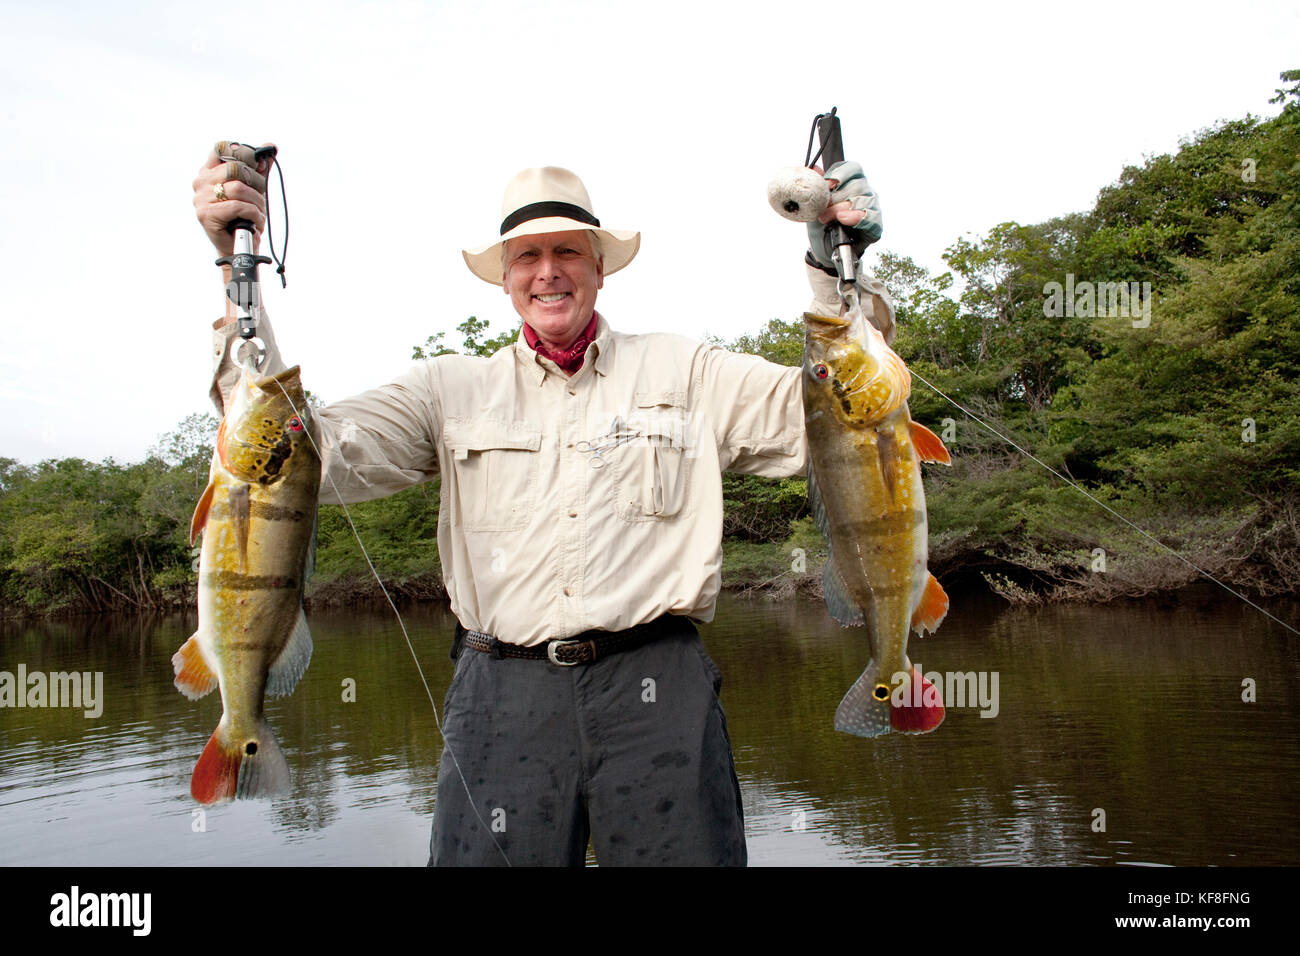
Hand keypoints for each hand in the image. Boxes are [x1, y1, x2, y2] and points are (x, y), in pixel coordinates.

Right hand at [192, 141, 273, 257]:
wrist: (238, 246)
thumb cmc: (245, 216)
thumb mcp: (254, 188)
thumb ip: (259, 168)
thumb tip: (271, 146)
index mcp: (209, 171)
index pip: (222, 148)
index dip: (244, 153)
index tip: (258, 166)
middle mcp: (201, 182)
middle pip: (235, 167)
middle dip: (256, 182)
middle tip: (261, 197)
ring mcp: (200, 198)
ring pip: (239, 188)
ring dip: (257, 202)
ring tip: (259, 212)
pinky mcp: (206, 214)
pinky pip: (238, 206)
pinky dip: (254, 214)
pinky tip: (256, 221)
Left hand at [806, 161, 881, 271]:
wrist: (823, 249)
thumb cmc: (821, 224)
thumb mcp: (813, 205)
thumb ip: (816, 187)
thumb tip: (812, 168)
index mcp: (851, 182)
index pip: (852, 169)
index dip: (840, 174)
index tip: (828, 185)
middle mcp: (864, 192)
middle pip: (857, 185)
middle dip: (836, 199)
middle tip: (822, 212)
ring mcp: (871, 208)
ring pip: (863, 201)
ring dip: (842, 210)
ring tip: (827, 219)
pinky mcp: (875, 225)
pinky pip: (872, 219)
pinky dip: (858, 218)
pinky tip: (845, 220)